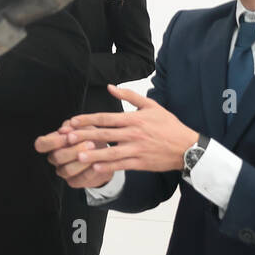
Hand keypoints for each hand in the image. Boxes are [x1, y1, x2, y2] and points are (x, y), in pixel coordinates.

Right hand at [34, 127, 114, 189]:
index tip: (68, 137)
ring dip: (82, 162)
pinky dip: (90, 172)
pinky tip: (98, 164)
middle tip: (90, 143)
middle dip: (73, 150)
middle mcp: (55, 158)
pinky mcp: (74, 182)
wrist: (104, 153)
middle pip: (56, 157)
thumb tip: (64, 130)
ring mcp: (63, 171)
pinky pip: (80, 179)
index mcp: (52, 143)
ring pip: (67, 170)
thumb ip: (74, 127)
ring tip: (95, 153)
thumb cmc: (90, 136)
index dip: (52, 142)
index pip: (41, 144)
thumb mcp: (83, 127)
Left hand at [53, 85, 199, 176]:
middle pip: (104, 134)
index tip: (72, 121)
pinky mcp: (141, 163)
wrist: (188, 147)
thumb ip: (129, 95)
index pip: (106, 118)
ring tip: (77, 156)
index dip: (88, 119)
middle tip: (67, 138)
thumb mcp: (151, 105)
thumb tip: (110, 86)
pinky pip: (122, 165)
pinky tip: (96, 168)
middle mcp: (133, 134)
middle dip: (84, 136)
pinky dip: (108, 167)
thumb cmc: (168, 125)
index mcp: (134, 118)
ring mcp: (137, 150)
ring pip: (111, 152)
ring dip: (93, 154)